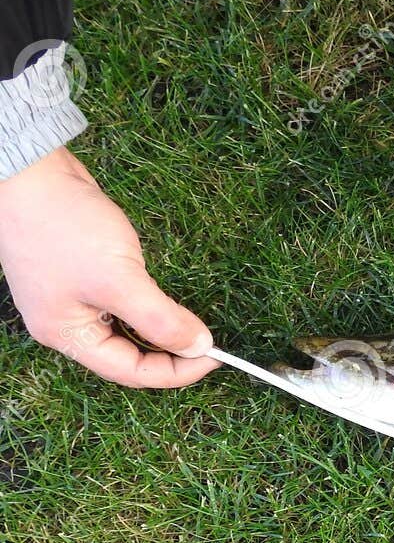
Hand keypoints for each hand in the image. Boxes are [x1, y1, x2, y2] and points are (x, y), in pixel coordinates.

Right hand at [0, 146, 217, 387]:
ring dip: (158, 329)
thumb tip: (198, 346)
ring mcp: (72, 298)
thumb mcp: (120, 279)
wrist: (30, 170)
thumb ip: (160, 319)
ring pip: (126, 330)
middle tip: (207, 342)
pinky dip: (145, 306)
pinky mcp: (81, 274)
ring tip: (190, 323)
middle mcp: (66, 323)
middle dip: (168, 353)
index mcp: (67, 335)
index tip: (214, 356)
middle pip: (128, 356)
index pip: (131, 372)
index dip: (177, 371)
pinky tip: (162, 297)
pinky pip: (121, 303)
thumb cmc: (63, 225)